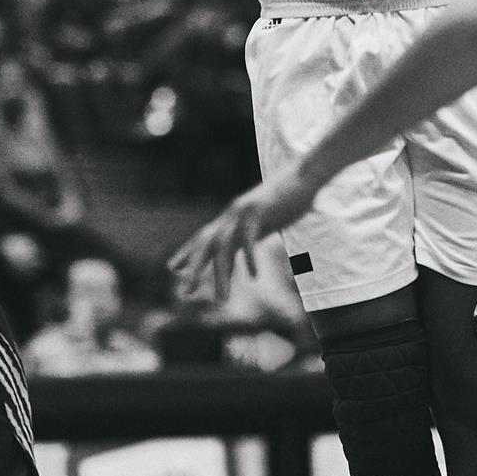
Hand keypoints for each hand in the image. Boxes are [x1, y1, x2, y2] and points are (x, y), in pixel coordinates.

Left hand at [169, 169, 316, 302]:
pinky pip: (249, 238)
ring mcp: (243, 212)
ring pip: (224, 247)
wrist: (304, 175)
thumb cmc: (287, 199)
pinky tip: (254, 276)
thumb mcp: (265, 219)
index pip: (202, 237)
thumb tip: (245, 245)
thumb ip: (252, 232)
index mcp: (231, 217)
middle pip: (205, 243)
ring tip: (221, 300)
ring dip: (221, 275)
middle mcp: (231, 215)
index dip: (187, 252)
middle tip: (185, 292)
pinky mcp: (258, 211)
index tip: (172, 268)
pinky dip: (250, 258)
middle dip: (194, 268)